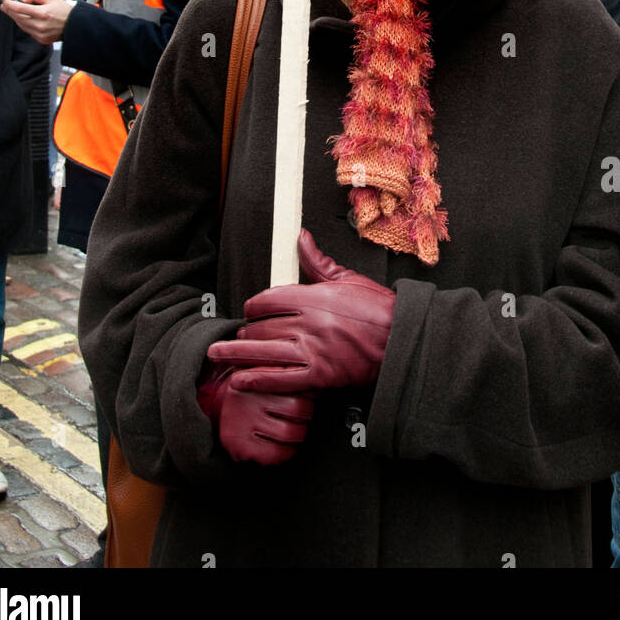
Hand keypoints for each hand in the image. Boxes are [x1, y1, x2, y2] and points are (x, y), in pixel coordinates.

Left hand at [0, 0, 74, 44]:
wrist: (75, 25)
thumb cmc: (64, 11)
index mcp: (43, 13)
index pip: (20, 8)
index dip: (10, 4)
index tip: (4, 1)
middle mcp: (40, 25)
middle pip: (18, 18)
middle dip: (10, 11)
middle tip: (4, 6)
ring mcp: (40, 34)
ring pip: (21, 25)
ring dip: (16, 18)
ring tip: (13, 11)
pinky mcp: (41, 39)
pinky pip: (28, 31)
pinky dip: (24, 24)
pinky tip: (24, 19)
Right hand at [196, 363, 313, 465]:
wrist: (212, 413)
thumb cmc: (249, 393)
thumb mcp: (263, 372)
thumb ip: (285, 370)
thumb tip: (318, 379)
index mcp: (255, 373)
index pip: (297, 383)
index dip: (307, 395)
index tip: (305, 399)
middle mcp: (247, 394)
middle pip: (299, 408)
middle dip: (304, 416)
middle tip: (296, 418)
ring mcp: (242, 419)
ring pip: (292, 432)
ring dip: (296, 436)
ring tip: (288, 431)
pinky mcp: (239, 444)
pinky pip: (277, 453)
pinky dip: (285, 454)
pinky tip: (280, 447)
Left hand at [207, 229, 395, 394]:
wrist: (401, 339)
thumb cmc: (378, 308)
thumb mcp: (347, 278)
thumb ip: (317, 261)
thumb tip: (301, 238)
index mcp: (314, 296)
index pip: (270, 298)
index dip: (254, 305)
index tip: (249, 309)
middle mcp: (309, 322)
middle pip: (263, 326)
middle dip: (245, 331)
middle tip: (234, 335)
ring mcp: (313, 350)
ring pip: (265, 351)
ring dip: (237, 353)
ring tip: (219, 354)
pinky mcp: (320, 375)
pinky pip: (281, 379)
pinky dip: (257, 380)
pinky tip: (240, 380)